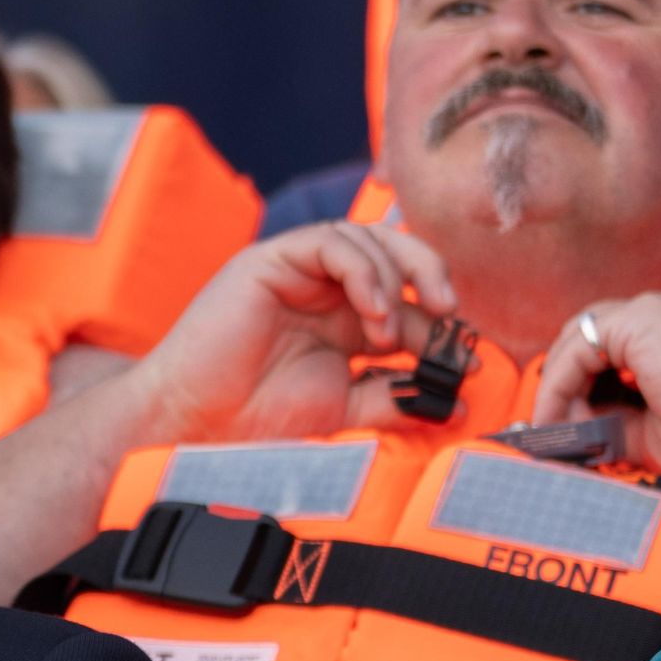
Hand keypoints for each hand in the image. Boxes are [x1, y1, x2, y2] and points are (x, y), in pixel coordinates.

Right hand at [127, 219, 461, 447]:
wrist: (192, 423)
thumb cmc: (252, 421)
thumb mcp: (344, 409)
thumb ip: (396, 398)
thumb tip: (458, 402)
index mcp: (341, 323)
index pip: (409, 300)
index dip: (444, 325)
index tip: (468, 360)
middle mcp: (322, 290)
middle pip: (396, 252)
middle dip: (434, 276)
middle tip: (452, 315)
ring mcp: (295, 272)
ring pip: (368, 237)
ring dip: (395, 279)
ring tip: (386, 331)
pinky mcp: (270, 261)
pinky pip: (332, 241)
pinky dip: (364, 269)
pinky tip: (370, 311)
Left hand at [533, 291, 660, 520]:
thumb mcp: (644, 425)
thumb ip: (605, 415)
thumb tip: (562, 425)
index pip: (604, 343)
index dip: (576, 381)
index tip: (561, 421)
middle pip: (585, 334)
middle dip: (562, 379)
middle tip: (550, 422)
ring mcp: (653, 309)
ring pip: (577, 340)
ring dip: (557, 387)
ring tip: (555, 429)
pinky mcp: (641, 319)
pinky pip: (577, 351)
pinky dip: (558, 386)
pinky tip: (555, 418)